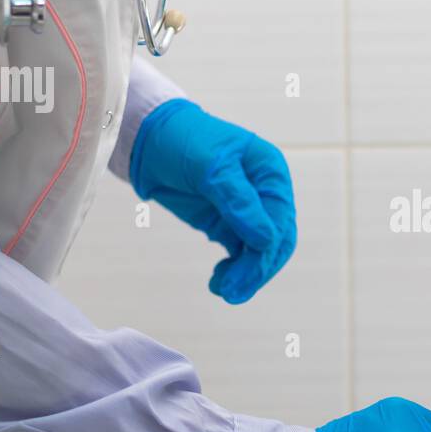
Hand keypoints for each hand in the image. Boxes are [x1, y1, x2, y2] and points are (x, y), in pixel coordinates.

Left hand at [130, 99, 295, 303]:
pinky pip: (240, 256)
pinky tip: (219, 282)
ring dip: (246, 275)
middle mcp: (265, 194)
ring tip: (224, 291)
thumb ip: (238, 201)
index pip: (280, 218)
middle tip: (234, 291)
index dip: (267, 246)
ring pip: (259, 254)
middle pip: (275, 241)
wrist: (150, 140)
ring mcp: (247, 213)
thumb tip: (265, 239)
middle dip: (257, 268)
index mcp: (271, 174)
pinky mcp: (228, 226)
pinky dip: (233, 272)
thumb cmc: (185, 141)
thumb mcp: (211, 166)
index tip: (248, 267)